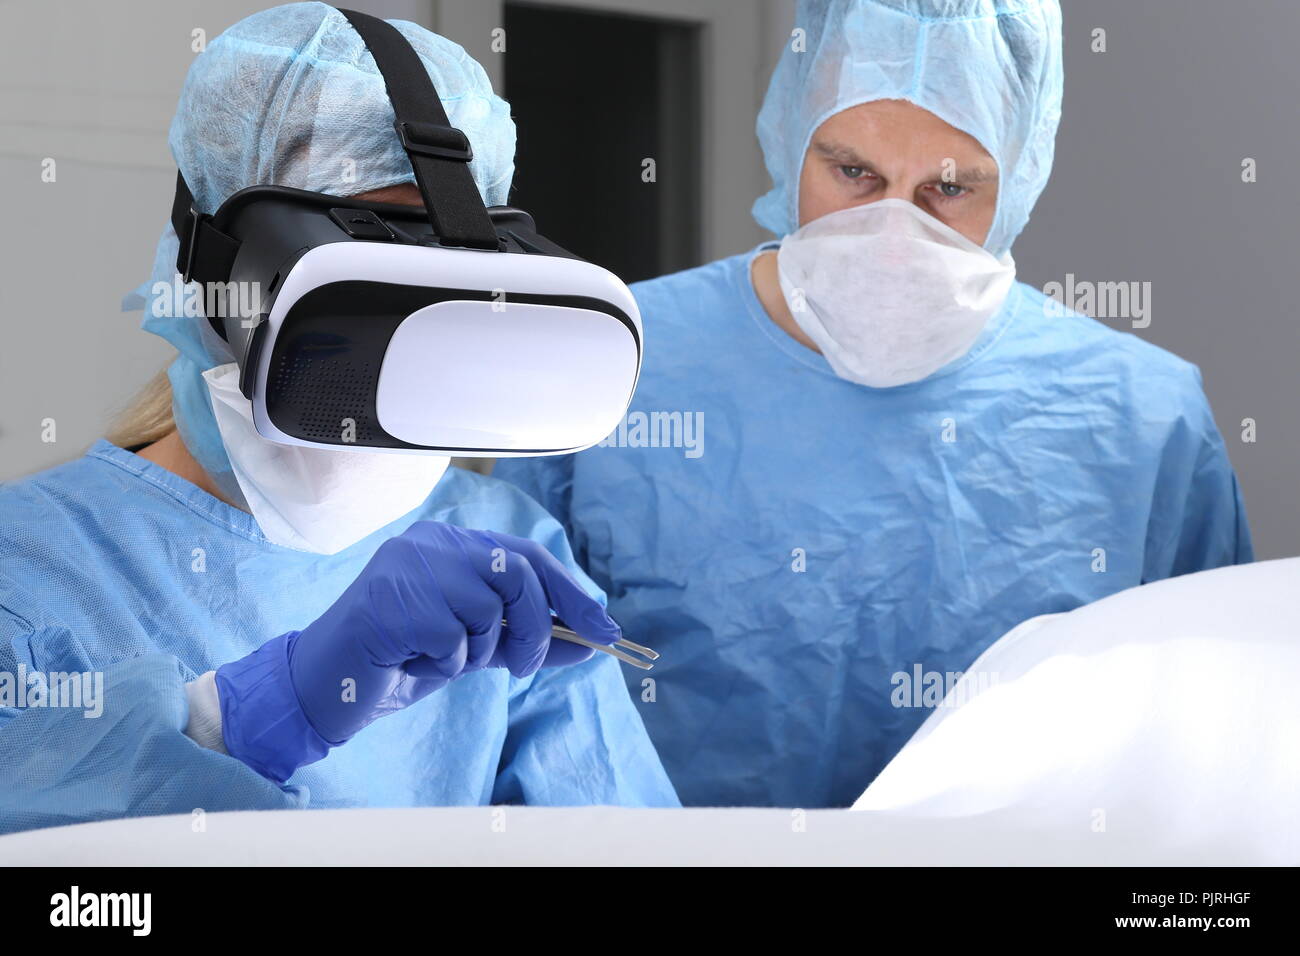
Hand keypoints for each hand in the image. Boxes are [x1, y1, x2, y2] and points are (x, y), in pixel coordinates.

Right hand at [215, 521, 620, 779]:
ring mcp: (409, 567)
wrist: (324, 686)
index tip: (605, 628)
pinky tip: (408, 662)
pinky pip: (454, 641)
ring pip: (488, 609)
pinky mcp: (393, 601)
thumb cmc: (399, 661)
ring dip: (476, 652)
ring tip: (436, 659)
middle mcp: (431, 544)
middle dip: (536, 628)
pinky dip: (443, 665)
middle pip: (518, 573)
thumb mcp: (474, 649)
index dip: (571, 592)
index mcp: (450, 545)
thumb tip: (590, 642)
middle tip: (524, 668)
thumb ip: (525, 639)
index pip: (527, 555)